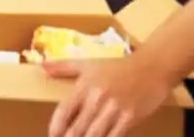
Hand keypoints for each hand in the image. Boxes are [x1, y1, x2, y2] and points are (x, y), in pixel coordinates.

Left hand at [45, 56, 174, 136]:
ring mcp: (114, 110)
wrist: (151, 68)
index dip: (55, 128)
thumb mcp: (88, 64)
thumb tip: (42, 67)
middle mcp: (97, 99)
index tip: (52, 135)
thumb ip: (63, 67)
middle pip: (76, 129)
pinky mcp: (130, 118)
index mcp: (84, 86)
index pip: (63, 112)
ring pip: (94, 136)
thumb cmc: (117, 67)